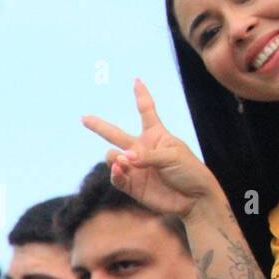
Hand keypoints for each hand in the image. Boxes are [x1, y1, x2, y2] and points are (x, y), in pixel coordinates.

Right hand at [82, 79, 220, 219]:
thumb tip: (123, 159)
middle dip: (99, 126)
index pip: (146, 111)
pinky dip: (116, 173)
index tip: (136, 80)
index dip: (141, 95)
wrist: (194, 199)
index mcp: (157, 135)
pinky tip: (120, 170)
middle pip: (116, 133)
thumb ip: (147, 156)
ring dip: (116, 157)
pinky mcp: (132, 185)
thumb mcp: (172, 156)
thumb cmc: (190, 172)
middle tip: (84, 117)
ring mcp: (136, 167)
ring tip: (126, 161)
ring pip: (113, 156)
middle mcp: (143, 149)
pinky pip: (116, 176)